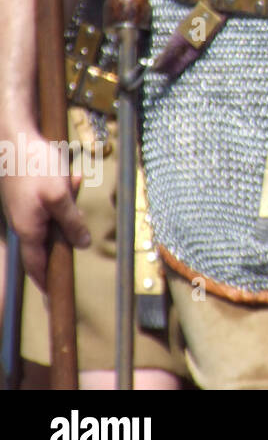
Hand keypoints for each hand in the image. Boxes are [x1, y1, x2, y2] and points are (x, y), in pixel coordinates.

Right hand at [0, 129, 90, 291]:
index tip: (53, 302)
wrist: (14, 138)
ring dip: (67, 205)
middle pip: (49, 242)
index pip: (39, 266)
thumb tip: (81, 244)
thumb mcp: (60, 195)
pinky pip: (53, 202)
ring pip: (54, 219)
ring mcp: (26, 210)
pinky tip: (73, 175)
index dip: (47, 283)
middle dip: (65, 237)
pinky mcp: (30, 197)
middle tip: (74, 241)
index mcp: (30, 229)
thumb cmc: (34, 166)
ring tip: (72, 181)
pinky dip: (64, 191)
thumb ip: (71, 221)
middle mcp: (25, 223)